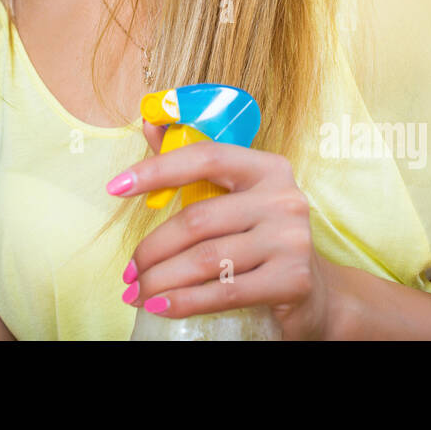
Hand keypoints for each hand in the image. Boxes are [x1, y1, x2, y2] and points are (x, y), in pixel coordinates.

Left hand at [110, 126, 343, 339]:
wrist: (315, 293)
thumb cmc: (261, 240)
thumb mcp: (234, 198)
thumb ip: (194, 165)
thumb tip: (151, 123)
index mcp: (267, 167)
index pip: (204, 157)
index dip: (156, 169)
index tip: (115, 187)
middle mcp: (283, 197)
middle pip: (197, 219)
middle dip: (152, 249)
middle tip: (128, 273)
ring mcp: (291, 239)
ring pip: (205, 259)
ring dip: (161, 280)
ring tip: (137, 293)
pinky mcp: (292, 280)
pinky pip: (223, 292)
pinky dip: (184, 302)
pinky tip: (160, 307)